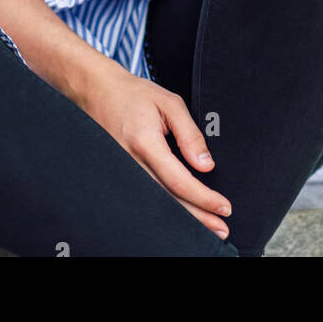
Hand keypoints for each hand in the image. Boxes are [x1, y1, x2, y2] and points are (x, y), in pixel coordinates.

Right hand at [72, 58, 231, 238]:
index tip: (223, 207)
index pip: (179, 181)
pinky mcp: (121, 175)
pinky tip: (181, 212)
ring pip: (157, 203)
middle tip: (221, 228)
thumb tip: (206, 165)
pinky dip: (167, 207)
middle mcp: (131, 163)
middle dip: (198, 218)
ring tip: (207, 226)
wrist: (99, 92)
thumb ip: (190, 134)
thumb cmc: (134, 95)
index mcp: (145, 143)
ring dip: (184, 217)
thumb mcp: (170, 103)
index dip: (203, 198)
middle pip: (169, 200)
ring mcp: (124, 172)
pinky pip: (147, 194)